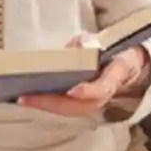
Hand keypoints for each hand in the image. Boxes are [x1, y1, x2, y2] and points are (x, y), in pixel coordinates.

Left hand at [18, 37, 150, 116]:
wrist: (125, 63)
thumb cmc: (113, 50)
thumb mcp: (107, 40)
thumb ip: (90, 42)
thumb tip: (78, 45)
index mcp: (116, 75)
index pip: (103, 88)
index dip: (88, 91)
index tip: (73, 90)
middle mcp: (105, 93)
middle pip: (81, 106)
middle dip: (54, 103)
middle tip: (29, 97)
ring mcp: (95, 101)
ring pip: (72, 110)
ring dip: (47, 106)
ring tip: (25, 99)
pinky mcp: (85, 103)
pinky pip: (67, 107)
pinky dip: (49, 104)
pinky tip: (31, 99)